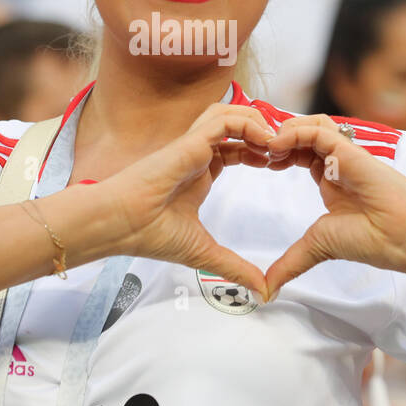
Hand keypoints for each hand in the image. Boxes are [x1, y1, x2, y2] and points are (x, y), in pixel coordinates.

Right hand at [98, 103, 276, 299]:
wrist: (121, 225)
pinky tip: (263, 140)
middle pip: (235, 125)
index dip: (258, 151)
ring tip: (275, 141)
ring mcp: (192, 145)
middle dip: (263, 131)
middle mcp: (196, 155)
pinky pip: (222, 120)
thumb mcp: (204, 252)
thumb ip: (235, 268)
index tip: (277, 164)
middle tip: (285, 148)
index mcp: (198, 173)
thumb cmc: (149, 234)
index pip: (234, 148)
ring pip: (228, 114)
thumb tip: (261, 292)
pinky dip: (245, 123)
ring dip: (255, 121)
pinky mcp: (188, 141)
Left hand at [262, 115, 405, 296]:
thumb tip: (265, 291)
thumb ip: (290, 264)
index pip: (298, 153)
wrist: (405, 239)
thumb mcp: (317, 248)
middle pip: (302, 134)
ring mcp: (344, 155)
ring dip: (284, 130)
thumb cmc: (371, 240)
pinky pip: (320, 131)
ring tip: (265, 146)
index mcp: (330, 180)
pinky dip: (296, 133)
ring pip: (311, 126)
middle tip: (254, 149)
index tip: (256, 162)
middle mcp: (337, 164)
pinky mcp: (351, 151)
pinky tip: (277, 145)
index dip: (276, 153)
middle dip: (276, 137)